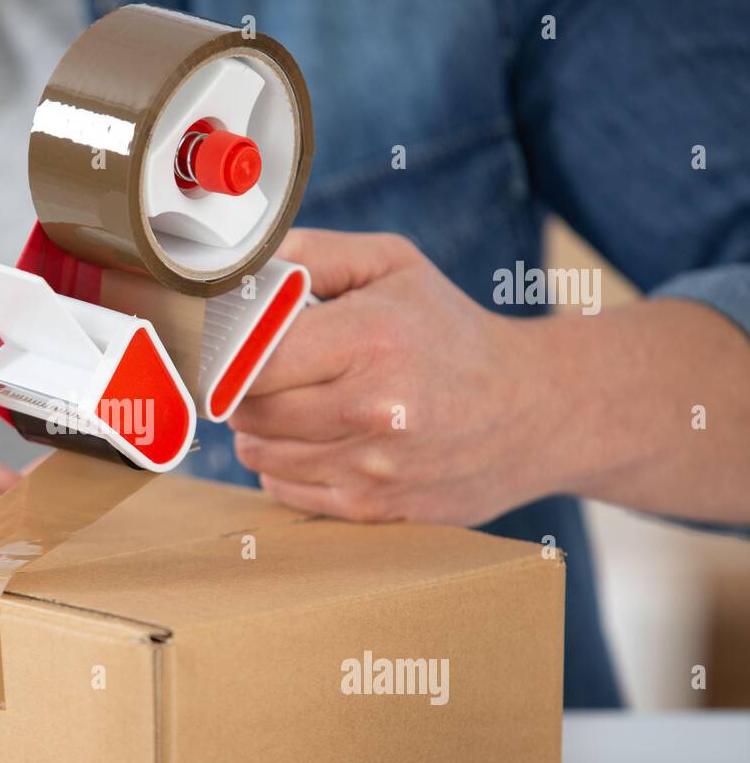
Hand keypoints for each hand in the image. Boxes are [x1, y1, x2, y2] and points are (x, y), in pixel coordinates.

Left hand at [231, 228, 552, 525]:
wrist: (532, 411)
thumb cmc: (448, 330)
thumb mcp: (393, 265)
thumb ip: (311, 255)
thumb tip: (242, 264)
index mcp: (372, 340)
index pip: (253, 358)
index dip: (229, 349)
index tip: (232, 340)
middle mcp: (372, 410)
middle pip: (248, 407)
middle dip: (241, 385)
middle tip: (263, 367)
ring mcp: (371, 468)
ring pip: (256, 452)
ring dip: (258, 426)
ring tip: (292, 399)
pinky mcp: (372, 508)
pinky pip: (281, 488)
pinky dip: (281, 463)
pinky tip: (312, 437)